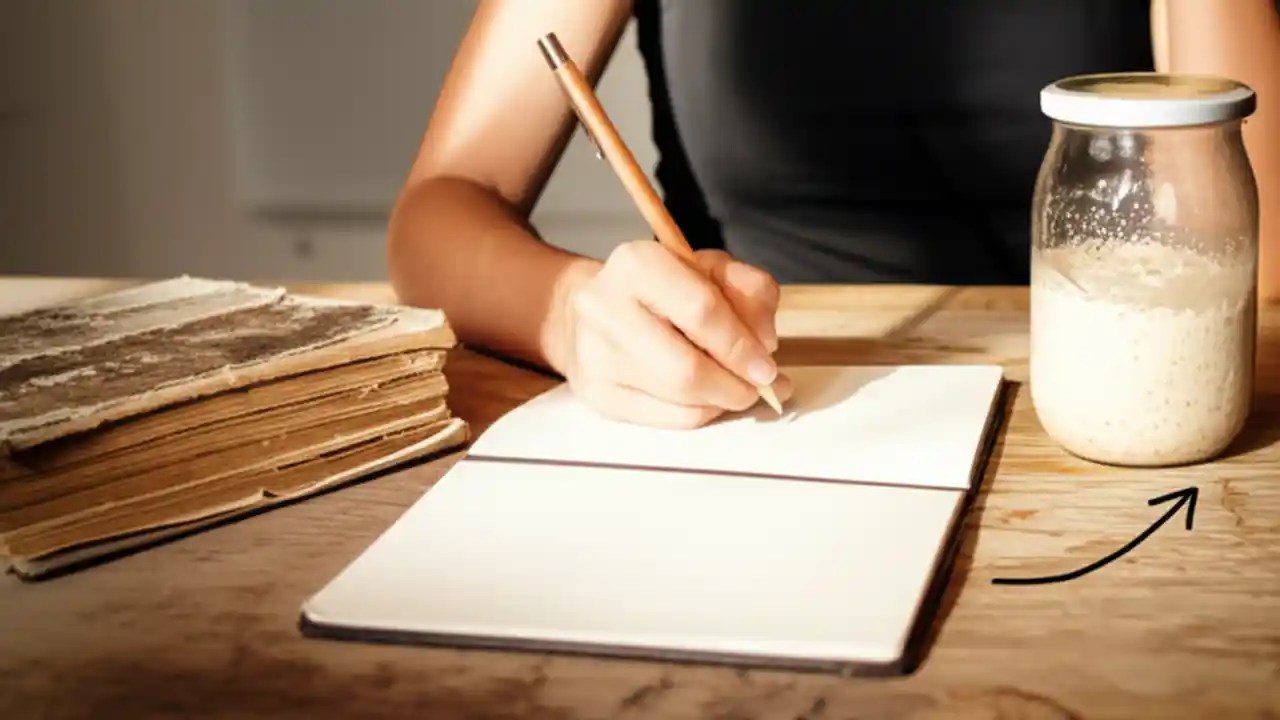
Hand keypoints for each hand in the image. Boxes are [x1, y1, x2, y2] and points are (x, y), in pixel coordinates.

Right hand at [553, 240, 792, 427]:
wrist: (590, 310)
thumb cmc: (659, 289)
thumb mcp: (709, 269)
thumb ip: (749, 290)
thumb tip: (764, 342)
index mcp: (638, 264)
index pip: (700, 310)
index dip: (741, 345)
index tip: (766, 367)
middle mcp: (606, 309)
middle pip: (686, 368)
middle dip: (734, 385)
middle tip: (758, 387)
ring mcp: (597, 356)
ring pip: (678, 398)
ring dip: (721, 401)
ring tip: (738, 390)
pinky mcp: (597, 393)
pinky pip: (665, 418)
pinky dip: (700, 413)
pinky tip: (709, 399)